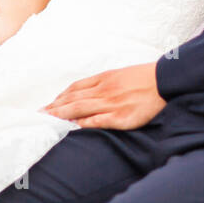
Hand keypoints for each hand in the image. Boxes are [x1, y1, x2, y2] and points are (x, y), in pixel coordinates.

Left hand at [42, 63, 164, 129]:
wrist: (164, 80)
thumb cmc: (144, 78)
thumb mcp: (120, 74)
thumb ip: (103, 82)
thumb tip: (87, 92)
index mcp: (104, 79)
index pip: (75, 88)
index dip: (59, 97)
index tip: (48, 105)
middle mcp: (104, 90)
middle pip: (73, 99)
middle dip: (54, 108)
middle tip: (39, 114)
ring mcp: (112, 103)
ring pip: (80, 109)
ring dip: (62, 115)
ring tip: (48, 121)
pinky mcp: (121, 116)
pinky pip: (99, 120)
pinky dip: (84, 123)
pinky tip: (73, 127)